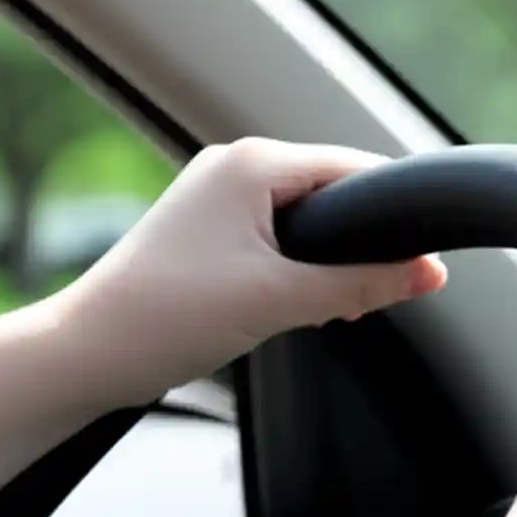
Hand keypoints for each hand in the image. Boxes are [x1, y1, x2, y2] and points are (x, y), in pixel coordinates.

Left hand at [69, 137, 445, 404]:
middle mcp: (234, 168)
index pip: (354, 169)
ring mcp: (218, 197)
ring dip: (330, 262)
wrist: (87, 353)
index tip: (422, 257)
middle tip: (367, 297)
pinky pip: (278, 235)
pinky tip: (299, 305)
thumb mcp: (283, 301)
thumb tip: (429, 274)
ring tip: (331, 308)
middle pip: (334, 193)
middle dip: (359, 244)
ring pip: (307, 219)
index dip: (393, 214)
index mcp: (252, 163)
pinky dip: (299, 267)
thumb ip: (364, 284)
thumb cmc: (168, 315)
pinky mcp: (210, 229)